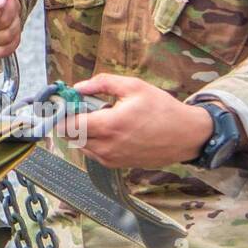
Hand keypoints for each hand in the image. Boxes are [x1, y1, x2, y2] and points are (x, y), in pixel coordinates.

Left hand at [61, 73, 214, 168]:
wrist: (185, 136)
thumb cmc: (162, 109)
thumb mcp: (134, 86)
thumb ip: (102, 83)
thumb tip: (77, 87)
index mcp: (108, 125)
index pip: (67, 125)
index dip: (62, 113)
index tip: (66, 101)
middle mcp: (106, 146)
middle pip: (69, 137)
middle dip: (71, 121)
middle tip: (82, 107)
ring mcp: (110, 158)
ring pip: (80, 146)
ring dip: (82, 132)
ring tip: (101, 118)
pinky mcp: (116, 164)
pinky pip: (93, 153)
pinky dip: (93, 141)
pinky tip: (110, 130)